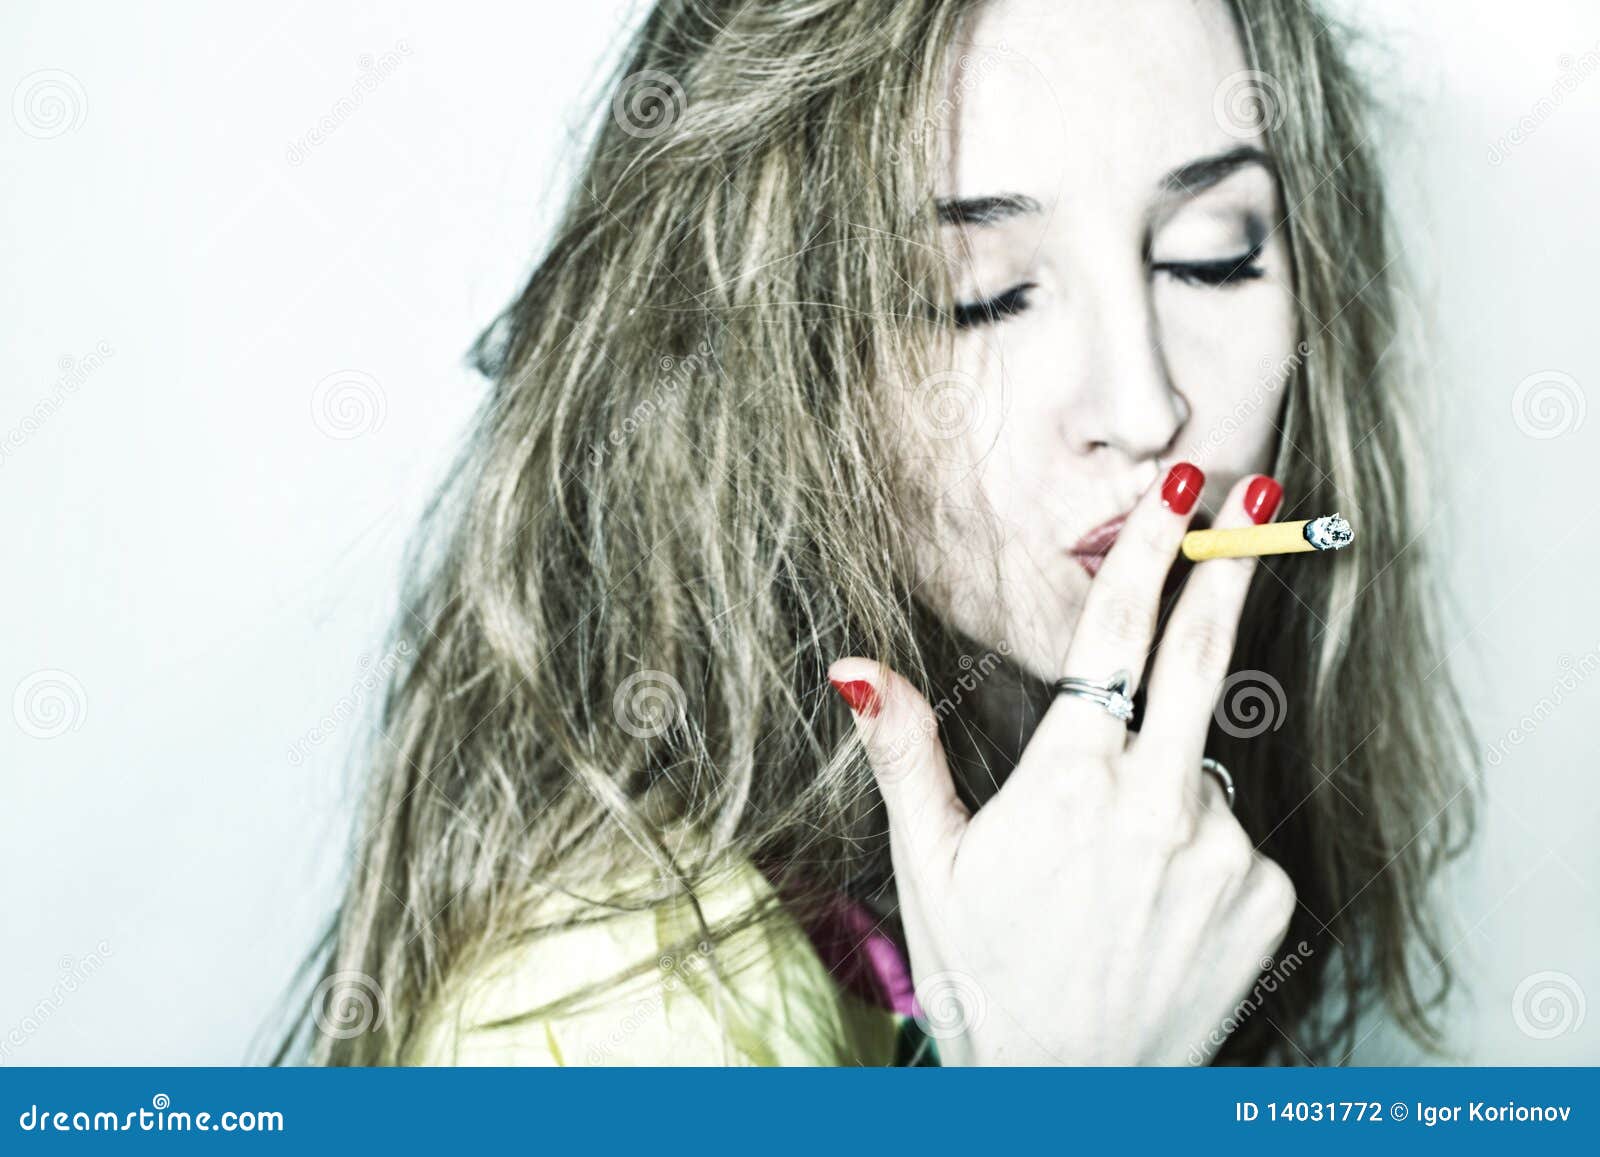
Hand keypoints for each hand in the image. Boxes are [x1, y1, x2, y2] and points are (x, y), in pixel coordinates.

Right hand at [829, 465, 1295, 1064]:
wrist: (1070, 1102)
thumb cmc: (987, 980)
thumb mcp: (930, 865)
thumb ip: (903, 753)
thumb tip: (853, 666)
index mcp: (1070, 785)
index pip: (1115, 640)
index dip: (1146, 555)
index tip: (1180, 495)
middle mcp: (1159, 807)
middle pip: (1201, 661)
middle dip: (1228, 571)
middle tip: (1257, 501)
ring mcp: (1223, 854)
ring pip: (1200, 768)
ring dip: (1169, 778)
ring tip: (1116, 870)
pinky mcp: (1265, 898)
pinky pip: (1234, 836)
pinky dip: (1200, 844)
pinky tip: (1156, 901)